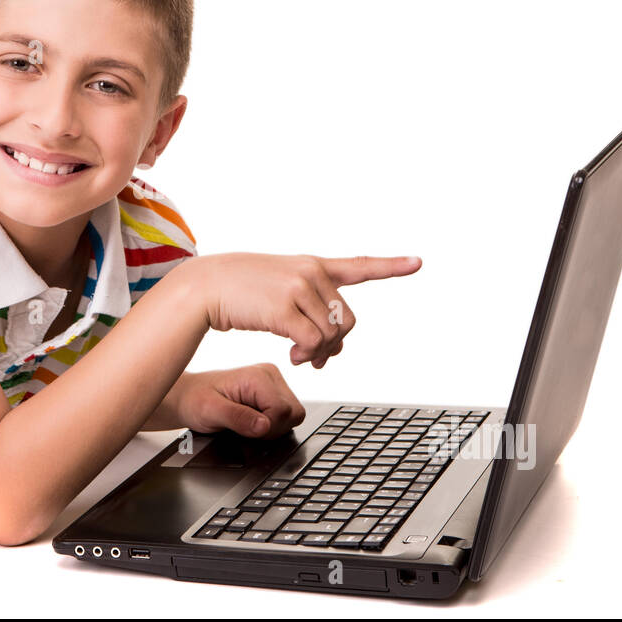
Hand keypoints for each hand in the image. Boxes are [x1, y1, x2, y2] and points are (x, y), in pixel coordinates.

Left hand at [171, 365, 306, 438]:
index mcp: (258, 376)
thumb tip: (264, 426)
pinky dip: (272, 424)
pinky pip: (287, 414)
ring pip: (293, 415)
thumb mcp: (210, 411)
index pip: (283, 411)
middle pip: (293, 413)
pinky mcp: (273, 392)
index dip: (267, 429)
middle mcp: (270, 375)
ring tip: (247, 423)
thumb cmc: (195, 400)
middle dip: (273, 429)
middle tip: (247, 428)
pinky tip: (252, 420)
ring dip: (273, 427)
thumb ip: (238, 418)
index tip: (246, 430)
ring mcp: (274, 382)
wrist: (188, 396)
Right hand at [179, 253, 422, 368]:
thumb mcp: (277, 287)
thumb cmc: (237, 292)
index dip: (390, 266)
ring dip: (321, 354)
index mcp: (311, 265)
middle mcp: (310, 272)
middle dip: (337, 344)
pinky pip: (313, 342)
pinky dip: (308, 356)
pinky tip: (293, 358)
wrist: (204, 286)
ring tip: (302, 359)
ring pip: (333, 333)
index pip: (358, 265)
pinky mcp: (284, 308)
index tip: (417, 262)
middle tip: (319, 358)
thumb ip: (307, 306)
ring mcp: (298, 288)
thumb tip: (330, 346)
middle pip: (347, 319)